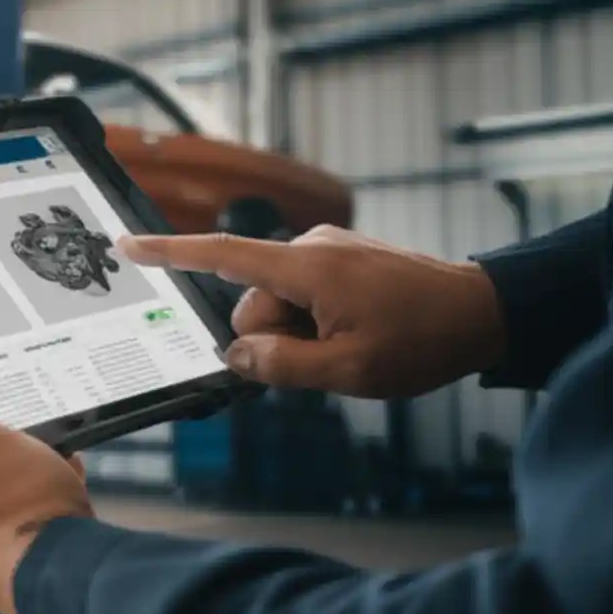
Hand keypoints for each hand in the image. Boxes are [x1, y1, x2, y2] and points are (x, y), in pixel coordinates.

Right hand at [118, 225, 506, 397]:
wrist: (486, 311)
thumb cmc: (423, 340)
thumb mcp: (349, 370)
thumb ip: (282, 365)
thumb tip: (237, 355)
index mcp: (304, 268)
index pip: (220, 255)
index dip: (168, 252)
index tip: (126, 243)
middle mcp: (309, 248)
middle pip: (253, 303)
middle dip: (275, 338)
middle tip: (329, 357)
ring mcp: (327, 250)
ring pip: (279, 304)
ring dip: (300, 333)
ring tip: (353, 345)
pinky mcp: (341, 258)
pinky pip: (303, 294)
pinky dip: (315, 321)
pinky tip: (357, 333)